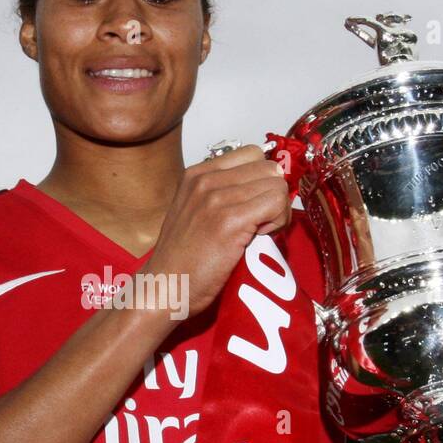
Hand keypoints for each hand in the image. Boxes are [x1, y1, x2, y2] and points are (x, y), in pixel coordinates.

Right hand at [144, 144, 290, 318]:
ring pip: (277, 186)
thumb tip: (266, 187)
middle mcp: (206, 180)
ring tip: (258, 232)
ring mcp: (217, 198)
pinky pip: (276, 204)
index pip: (253, 155)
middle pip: (269, 168)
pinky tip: (259, 238)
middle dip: (273, 195)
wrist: (165, 287)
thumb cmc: (181, 259)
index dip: (262, 180)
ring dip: (278, 211)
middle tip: (261, 222)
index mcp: (197, 174)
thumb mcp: (194, 212)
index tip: (254, 206)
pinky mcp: (230, 220)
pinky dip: (278, 222)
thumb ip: (223, 194)